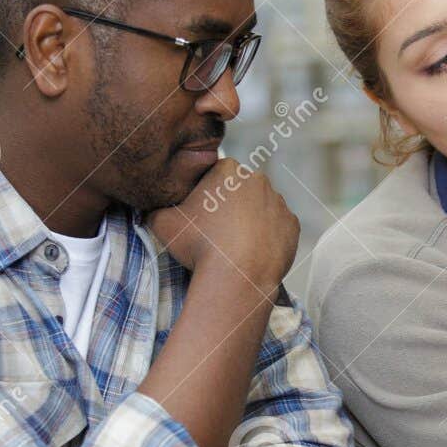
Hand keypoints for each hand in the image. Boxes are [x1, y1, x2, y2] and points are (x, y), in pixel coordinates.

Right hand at [149, 159, 299, 292]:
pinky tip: (253, 253)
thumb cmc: (200, 245)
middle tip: (216, 233)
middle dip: (229, 207)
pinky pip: (277, 228)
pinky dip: (267, 238)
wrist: (238, 276)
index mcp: (228, 170)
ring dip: (249, 222)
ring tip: (235, 246)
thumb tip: (153, 210)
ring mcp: (279, 202)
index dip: (204, 197)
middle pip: (239, 191)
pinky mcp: (292, 225)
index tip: (200, 217)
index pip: (214, 177)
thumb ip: (156, 209)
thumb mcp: (162, 223)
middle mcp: (257, 179)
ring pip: (260, 209)